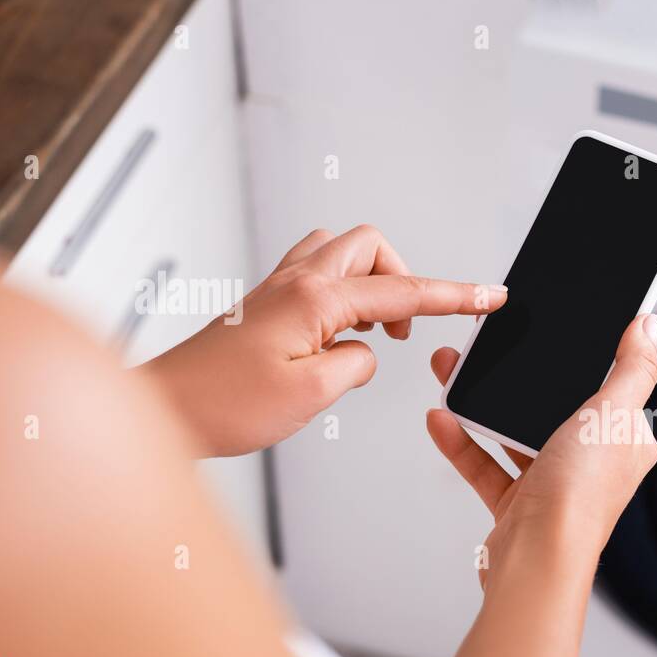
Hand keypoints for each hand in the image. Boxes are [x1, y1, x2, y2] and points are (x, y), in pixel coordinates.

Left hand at [142, 225, 506, 456]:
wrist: (166, 408)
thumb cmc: (223, 405)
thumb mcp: (310, 395)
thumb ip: (355, 364)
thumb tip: (366, 352)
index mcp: (313, 299)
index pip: (402, 291)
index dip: (454, 296)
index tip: (490, 296)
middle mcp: (295, 281)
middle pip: (371, 248)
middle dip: (404, 280)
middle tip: (407, 329)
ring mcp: (276, 288)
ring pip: (341, 252)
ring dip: (371, 281)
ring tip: (375, 330)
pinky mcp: (264, 304)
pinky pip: (317, 273)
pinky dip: (343, 293)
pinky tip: (339, 334)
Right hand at [426, 312, 656, 589]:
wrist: (536, 561)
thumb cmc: (581, 496)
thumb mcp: (612, 414)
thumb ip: (633, 368)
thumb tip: (650, 326)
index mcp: (625, 441)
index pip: (610, 389)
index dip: (583, 359)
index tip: (554, 332)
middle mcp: (593, 463)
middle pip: (554, 407)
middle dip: (520, 379)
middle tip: (490, 348)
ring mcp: (554, 484)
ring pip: (514, 432)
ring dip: (483, 405)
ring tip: (454, 373)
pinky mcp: (518, 504)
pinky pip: (485, 464)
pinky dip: (462, 442)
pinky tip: (442, 418)